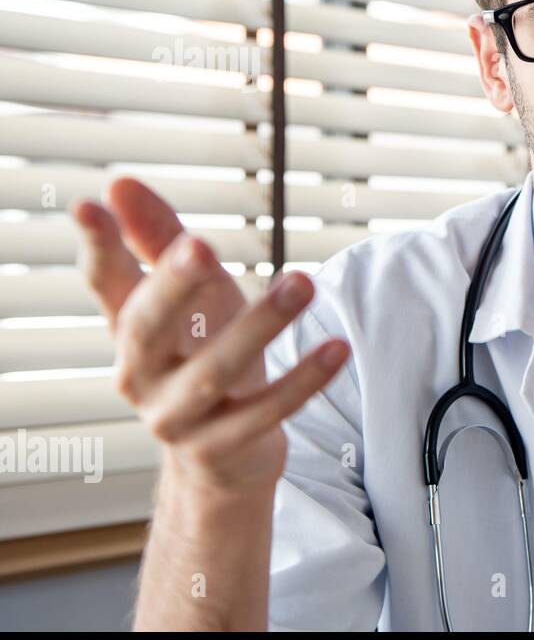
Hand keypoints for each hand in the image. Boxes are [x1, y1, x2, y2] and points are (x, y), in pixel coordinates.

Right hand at [71, 177, 350, 494]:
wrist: (223, 455)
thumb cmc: (203, 353)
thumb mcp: (189, 297)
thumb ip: (160, 241)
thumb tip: (120, 183)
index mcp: (127, 330)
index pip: (105, 282)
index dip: (97, 246)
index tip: (90, 205)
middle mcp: (138, 374)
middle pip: (147, 327)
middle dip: (172, 285)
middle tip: (200, 245)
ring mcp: (175, 417)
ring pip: (214, 370)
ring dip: (259, 326)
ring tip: (303, 282)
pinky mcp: (220, 447)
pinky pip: (265, 412)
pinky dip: (303, 380)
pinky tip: (337, 347)